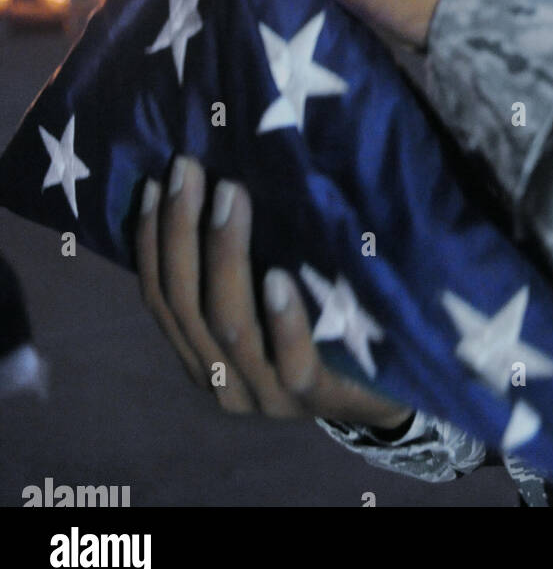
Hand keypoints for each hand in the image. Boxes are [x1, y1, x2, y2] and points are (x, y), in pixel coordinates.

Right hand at [135, 156, 411, 430]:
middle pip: (186, 306)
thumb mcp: (270, 301)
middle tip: (187, 170)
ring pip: (231, 326)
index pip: (162, 298)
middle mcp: (224, 381)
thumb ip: (238, 271)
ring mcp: (269, 394)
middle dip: (180, 232)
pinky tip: (278, 277)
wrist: (387, 394)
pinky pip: (294, 362)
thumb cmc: (321, 332)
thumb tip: (216, 186)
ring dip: (225, 255)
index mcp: (204, 357)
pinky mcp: (318, 398)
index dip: (151, 241)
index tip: (153, 184)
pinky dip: (282, 320)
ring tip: (230, 195)